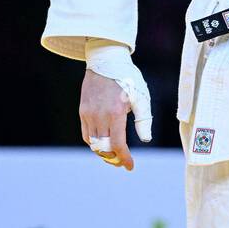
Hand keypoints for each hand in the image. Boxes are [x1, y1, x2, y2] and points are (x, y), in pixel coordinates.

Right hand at [79, 50, 151, 170]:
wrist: (106, 60)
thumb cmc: (128, 77)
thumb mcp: (141, 97)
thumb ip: (143, 120)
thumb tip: (145, 139)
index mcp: (115, 113)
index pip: (118, 144)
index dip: (124, 158)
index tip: (129, 167)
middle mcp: (99, 115)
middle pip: (104, 148)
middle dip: (114, 158)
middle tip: (122, 163)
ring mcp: (88, 113)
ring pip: (93, 143)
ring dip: (103, 152)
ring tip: (113, 155)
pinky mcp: (82, 111)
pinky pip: (86, 134)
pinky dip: (94, 142)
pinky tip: (103, 143)